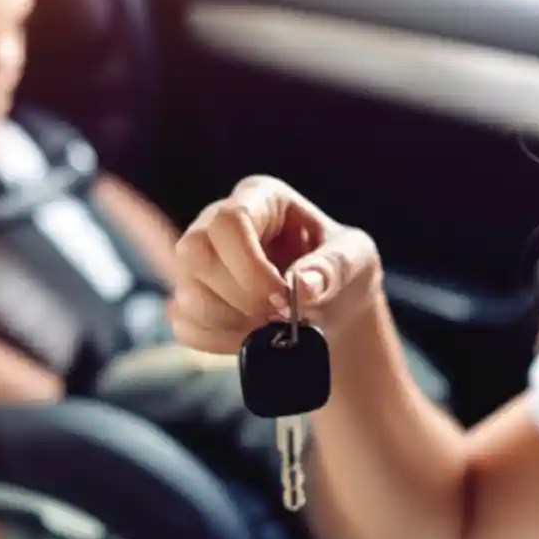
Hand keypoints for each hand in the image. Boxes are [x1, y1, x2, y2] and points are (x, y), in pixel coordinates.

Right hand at [168, 175, 382, 353]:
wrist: (333, 302)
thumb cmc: (342, 268)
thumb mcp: (355, 258)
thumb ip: (332, 268)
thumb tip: (300, 287)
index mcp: (260, 197)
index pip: (230, 220)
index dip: (250, 266)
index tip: (283, 299)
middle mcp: (217, 221)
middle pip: (196, 252)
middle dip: (238, 297)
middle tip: (277, 317)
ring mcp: (198, 260)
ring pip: (186, 292)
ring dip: (230, 323)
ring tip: (270, 329)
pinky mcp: (190, 296)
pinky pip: (183, 323)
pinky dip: (217, 341)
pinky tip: (250, 339)